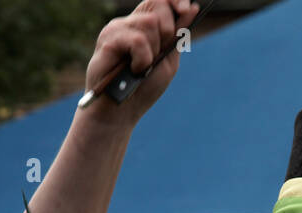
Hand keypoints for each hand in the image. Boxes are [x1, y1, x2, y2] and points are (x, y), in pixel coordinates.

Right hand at [85, 0, 199, 123]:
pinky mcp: (108, 40)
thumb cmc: (143, 89)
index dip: (174, 0)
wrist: (121, 112)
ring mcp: (117, 29)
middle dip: (167, 30)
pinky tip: (134, 70)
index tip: (187, 8)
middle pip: (156, 4)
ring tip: (142, 68)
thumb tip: (193, 7)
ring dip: (153, 50)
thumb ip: (178, 35)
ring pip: (150, 22)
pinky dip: (143, 59)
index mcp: (144, 26)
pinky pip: (138, 40)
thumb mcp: (167, 60)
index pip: (160, 0)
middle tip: (157, 55)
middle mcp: (130, 23)